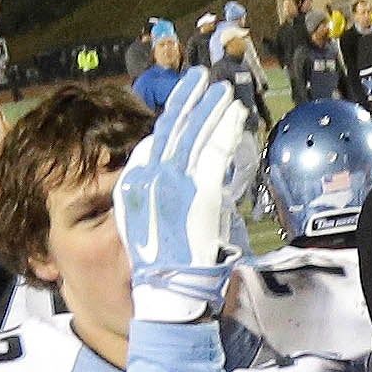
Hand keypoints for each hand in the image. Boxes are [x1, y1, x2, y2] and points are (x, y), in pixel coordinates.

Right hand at [115, 69, 254, 311]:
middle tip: (200, 78)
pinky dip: (227, 129)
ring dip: (212, 108)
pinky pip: (217, 151)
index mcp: (135, 185)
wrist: (167, 293)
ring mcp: (178, 182)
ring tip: (223, 90)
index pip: (154, 143)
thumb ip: (152, 197)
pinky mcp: (203, 191)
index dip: (171, 119)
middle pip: (173, 129)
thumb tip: (167, 175)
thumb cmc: (157, 268)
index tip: (185, 103)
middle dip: (188, 100)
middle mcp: (152, 178)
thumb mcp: (141, 227)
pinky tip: (236, 113)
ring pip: (197, 135)